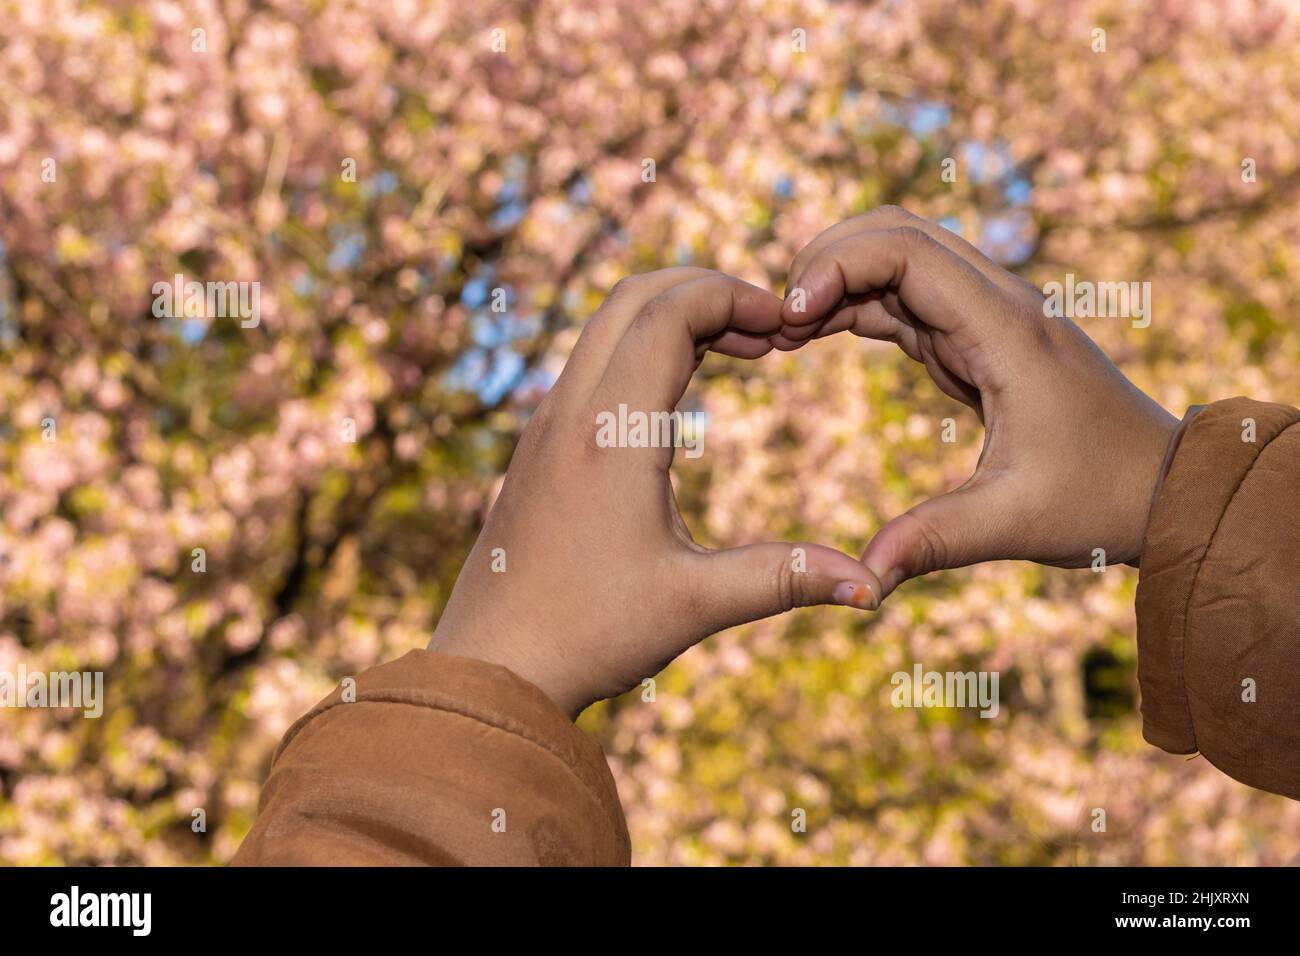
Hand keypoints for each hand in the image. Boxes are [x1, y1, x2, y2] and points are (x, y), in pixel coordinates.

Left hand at [429, 268, 881, 717]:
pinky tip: (683, 395)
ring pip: (606, 325)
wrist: (490, 667)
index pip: (669, 312)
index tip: (788, 324)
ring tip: (742, 351)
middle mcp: (569, 413)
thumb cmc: (587, 635)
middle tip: (770, 329)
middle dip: (707, 290)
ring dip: (674, 316)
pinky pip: (591, 362)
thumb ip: (785, 579)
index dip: (735, 297)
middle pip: (634, 296)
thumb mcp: (696, 605)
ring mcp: (546, 425)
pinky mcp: (539, 447)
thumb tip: (873, 588)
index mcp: (610, 435)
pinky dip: (642, 348)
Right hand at [775, 206, 1178, 600]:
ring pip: (896, 256)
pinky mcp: (973, 339)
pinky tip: (812, 336)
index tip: (789, 315)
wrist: (1162, 488)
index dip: (837, 265)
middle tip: (775, 318)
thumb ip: (933, 541)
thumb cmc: (1100, 498)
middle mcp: (997, 304)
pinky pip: (903, 300)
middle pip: (897, 230)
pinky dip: (852, 306)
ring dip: (836, 279)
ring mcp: (985, 316)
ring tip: (782, 333)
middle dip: (827, 257)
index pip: (908, 250)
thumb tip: (864, 581)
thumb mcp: (1013, 523)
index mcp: (1006, 330)